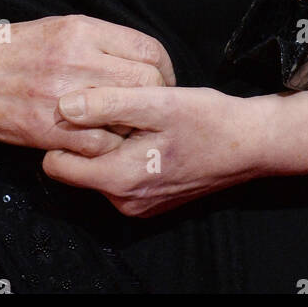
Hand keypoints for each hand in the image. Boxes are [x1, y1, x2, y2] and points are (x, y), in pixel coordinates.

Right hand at [0, 16, 174, 156]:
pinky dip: (107, 148)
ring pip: (127, 115)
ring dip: (133, 125)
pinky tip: (101, 143)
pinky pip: (99, 145)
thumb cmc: (7, 51)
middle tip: (149, 109)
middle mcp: (76, 58)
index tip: (160, 81)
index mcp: (80, 29)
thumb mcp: (54, 29)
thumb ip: (96, 42)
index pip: (147, 48)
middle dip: (155, 98)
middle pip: (146, 82)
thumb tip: (137, 61)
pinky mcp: (48, 130)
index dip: (163, 69)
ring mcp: (63, 96)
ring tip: (127, 127)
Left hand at [41, 85, 274, 216]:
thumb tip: (63, 105)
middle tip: (111, 106)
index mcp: (120, 180)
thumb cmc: (208, 120)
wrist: (252, 144)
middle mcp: (124, 202)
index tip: (80, 108)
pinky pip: (119, 176)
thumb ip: (108, 103)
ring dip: (107, 143)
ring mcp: (139, 205)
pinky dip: (125, 153)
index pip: (56, 165)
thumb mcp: (158, 102)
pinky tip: (147, 132)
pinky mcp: (151, 200)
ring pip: (98, 170)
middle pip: (77, 168)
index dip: (62, 133)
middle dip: (85, 137)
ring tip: (133, 116)